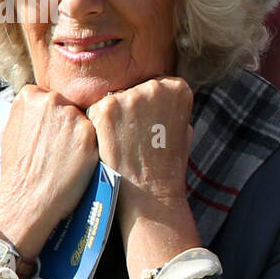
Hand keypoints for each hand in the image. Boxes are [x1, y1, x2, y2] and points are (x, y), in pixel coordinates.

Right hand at [0, 85, 98, 259]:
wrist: (28, 198)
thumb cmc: (18, 169)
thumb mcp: (11, 131)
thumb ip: (28, 113)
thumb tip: (39, 106)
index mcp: (30, 96)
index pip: (51, 97)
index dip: (53, 117)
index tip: (52, 132)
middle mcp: (52, 100)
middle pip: (69, 105)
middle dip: (68, 123)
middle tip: (62, 146)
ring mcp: (72, 116)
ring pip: (84, 119)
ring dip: (81, 134)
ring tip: (69, 156)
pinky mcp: (89, 133)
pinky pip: (96, 135)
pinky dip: (91, 147)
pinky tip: (80, 161)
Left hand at [85, 76, 199, 278]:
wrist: (150, 194)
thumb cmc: (167, 165)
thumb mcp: (183, 129)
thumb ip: (170, 106)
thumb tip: (155, 94)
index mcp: (178, 88)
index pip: (156, 84)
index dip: (149, 107)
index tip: (150, 128)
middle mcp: (155, 87)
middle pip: (134, 89)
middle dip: (130, 108)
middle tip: (132, 137)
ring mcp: (130, 96)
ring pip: (114, 98)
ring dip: (113, 116)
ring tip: (122, 143)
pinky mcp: (105, 109)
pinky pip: (96, 110)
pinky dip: (98, 126)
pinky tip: (108, 143)